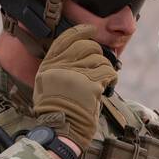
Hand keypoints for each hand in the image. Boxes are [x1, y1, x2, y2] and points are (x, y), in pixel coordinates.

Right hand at [32, 24, 117, 148]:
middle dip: (97, 53)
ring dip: (105, 68)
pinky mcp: (90, 85)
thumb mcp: (47, 84)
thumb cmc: (57, 110)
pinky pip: (107, 72)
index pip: (65, 39)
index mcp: (49, 65)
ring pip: (99, 59)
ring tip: (103, 79)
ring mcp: (76, 75)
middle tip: (99, 65)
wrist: (62, 129)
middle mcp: (61, 67)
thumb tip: (79, 56)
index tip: (91, 30)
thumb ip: (59, 67)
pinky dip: (112, 77)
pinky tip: (110, 83)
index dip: (81, 31)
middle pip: (86, 46)